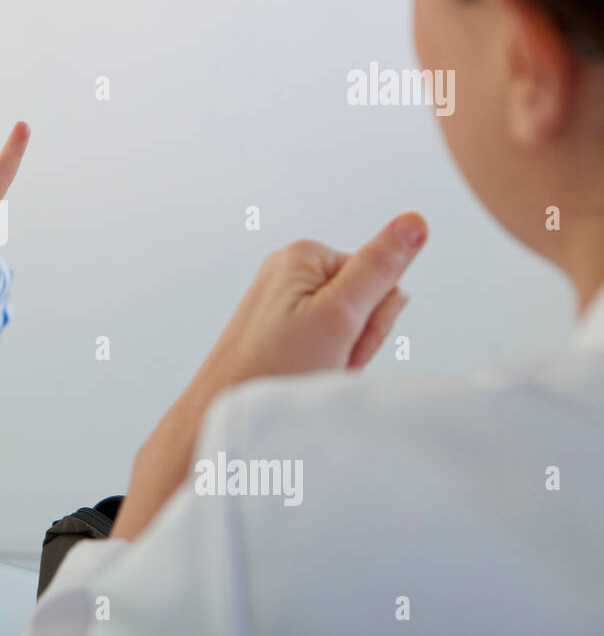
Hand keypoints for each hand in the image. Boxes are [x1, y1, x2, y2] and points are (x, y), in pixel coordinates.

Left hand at [111, 212, 427, 539]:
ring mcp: (282, 302)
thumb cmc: (275, 370)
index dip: (373, 319)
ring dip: (341, 358)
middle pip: (365, 302)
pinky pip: (325, 346)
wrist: (220, 415)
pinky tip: (300, 377)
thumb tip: (415, 220)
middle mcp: (289, 271)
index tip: (342, 339)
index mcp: (304, 254)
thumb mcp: (340, 315)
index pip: (382, 279)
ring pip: (348, 329)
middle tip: (325, 360)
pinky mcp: (277, 330)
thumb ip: (380, 268)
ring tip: (309, 371)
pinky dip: (323, 366)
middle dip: (357, 340)